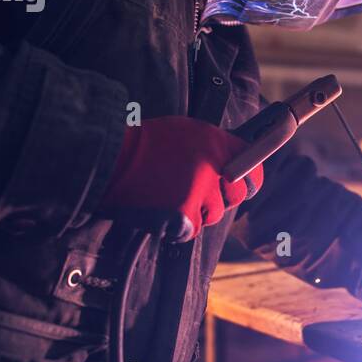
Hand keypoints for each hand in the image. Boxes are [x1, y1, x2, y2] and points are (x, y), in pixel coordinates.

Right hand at [99, 116, 263, 239]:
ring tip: (168, 196)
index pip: (252, 166)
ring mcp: (200, 192)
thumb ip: (213, 147)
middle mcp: (214, 167)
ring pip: (213, 215)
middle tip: (196, 192)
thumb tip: (233, 165)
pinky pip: (191, 230)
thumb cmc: (143, 144)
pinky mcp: (184, 214)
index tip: (244, 184)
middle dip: (220, 198)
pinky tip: (160, 210)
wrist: (110, 160)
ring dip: (196, 212)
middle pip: (236, 195)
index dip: (250, 179)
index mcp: (216, 142)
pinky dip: (178, 227)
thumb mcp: (185, 131)